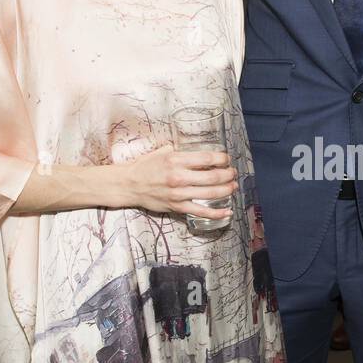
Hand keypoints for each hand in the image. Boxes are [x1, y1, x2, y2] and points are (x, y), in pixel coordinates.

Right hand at [121, 145, 237, 216]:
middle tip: (232, 173)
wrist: (129, 184)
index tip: (226, 159)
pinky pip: (201, 211)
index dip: (222, 158)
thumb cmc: (145, 167)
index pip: (207, 158)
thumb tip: (197, 150)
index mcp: (176, 160)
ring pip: (211, 193)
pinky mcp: (177, 206)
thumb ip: (181, 151)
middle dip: (228, 174)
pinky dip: (217, 212)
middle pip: (213, 176)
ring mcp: (179, 193)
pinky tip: (227, 211)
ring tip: (233, 186)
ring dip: (227, 190)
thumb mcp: (162, 152)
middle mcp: (179, 177)